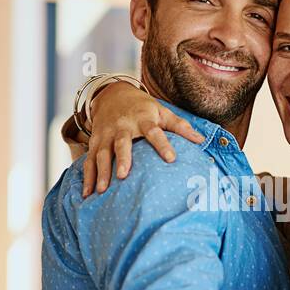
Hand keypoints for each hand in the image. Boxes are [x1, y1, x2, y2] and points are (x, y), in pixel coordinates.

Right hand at [83, 80, 204, 196]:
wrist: (113, 95)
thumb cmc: (143, 108)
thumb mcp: (162, 112)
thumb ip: (180, 127)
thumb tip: (201, 140)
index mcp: (143, 119)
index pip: (154, 132)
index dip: (162, 145)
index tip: (171, 159)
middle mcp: (122, 127)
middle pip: (121, 143)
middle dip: (121, 159)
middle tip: (123, 175)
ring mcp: (106, 134)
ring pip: (102, 153)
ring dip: (101, 172)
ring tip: (102, 190)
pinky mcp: (95, 141)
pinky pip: (89, 160)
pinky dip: (87, 177)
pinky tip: (88, 194)